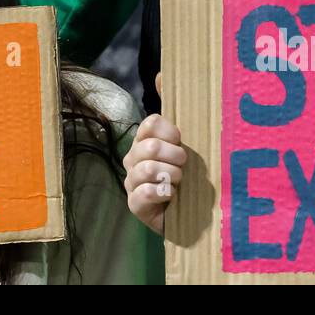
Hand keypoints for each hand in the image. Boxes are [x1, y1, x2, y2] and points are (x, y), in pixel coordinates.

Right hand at [123, 113, 185, 235]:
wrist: (182, 215)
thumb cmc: (184, 180)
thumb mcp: (183, 155)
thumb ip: (179, 135)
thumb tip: (173, 99)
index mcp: (143, 142)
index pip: (151, 124)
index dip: (169, 132)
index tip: (180, 143)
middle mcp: (132, 159)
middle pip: (151, 147)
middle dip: (174, 156)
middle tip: (183, 166)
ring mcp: (130, 181)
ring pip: (148, 169)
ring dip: (170, 176)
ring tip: (177, 182)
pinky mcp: (134, 203)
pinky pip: (146, 192)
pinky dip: (163, 193)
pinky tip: (171, 195)